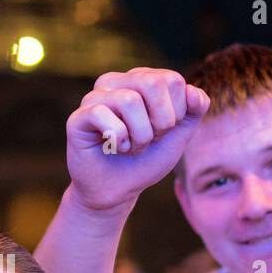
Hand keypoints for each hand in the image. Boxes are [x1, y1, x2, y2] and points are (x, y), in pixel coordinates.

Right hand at [66, 67, 210, 211]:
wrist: (116, 192)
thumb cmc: (145, 160)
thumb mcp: (178, 136)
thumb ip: (193, 111)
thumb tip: (193, 91)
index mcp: (139, 80)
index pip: (171, 80)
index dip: (176, 114)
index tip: (161, 132)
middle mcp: (115, 82)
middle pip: (153, 83)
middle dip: (161, 121)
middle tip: (148, 139)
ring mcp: (94, 97)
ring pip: (130, 101)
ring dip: (140, 135)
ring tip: (131, 147)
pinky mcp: (78, 117)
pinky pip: (104, 116)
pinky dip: (118, 139)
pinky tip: (113, 148)